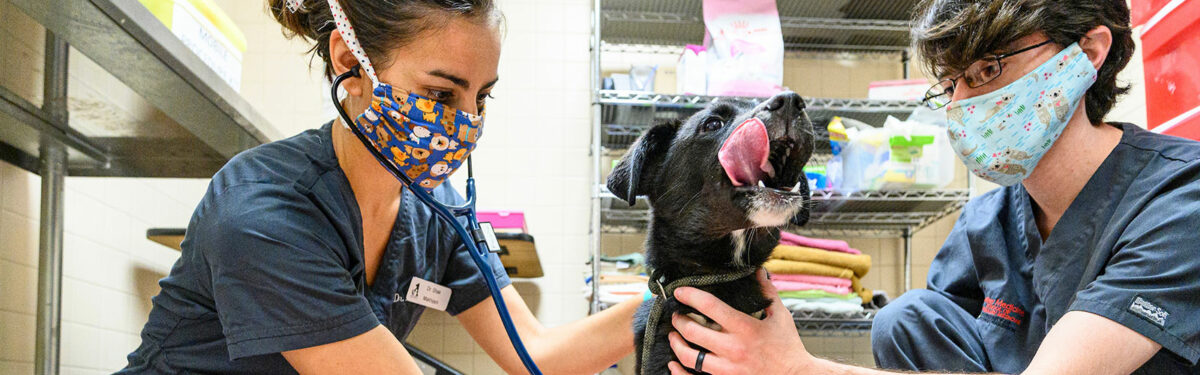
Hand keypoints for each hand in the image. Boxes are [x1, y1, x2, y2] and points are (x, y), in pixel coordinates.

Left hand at [667, 269, 816, 374]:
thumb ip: (767, 293)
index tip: (680, 291)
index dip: (691, 296)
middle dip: (679, 320)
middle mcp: (733, 348)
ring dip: (677, 343)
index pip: (711, 307)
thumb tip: (758, 271)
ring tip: (674, 335)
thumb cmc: (788, 347)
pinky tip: (673, 365)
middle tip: (676, 315)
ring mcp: (728, 368)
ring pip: (689, 356)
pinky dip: (679, 371)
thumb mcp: (780, 316)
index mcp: (746, 328)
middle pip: (693, 331)